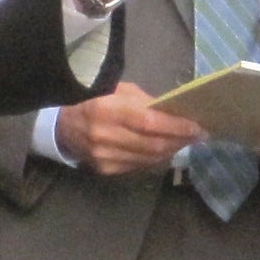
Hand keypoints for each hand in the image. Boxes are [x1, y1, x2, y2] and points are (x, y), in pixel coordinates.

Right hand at [55, 82, 206, 178]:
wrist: (63, 125)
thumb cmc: (94, 99)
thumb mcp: (117, 90)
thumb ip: (144, 102)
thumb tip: (175, 114)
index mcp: (107, 109)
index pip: (150, 123)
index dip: (176, 127)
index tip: (197, 127)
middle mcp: (105, 136)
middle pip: (153, 145)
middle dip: (179, 141)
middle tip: (197, 136)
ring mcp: (104, 156)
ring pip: (148, 159)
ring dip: (170, 151)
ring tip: (184, 141)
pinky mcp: (105, 169)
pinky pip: (138, 166)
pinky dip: (155, 158)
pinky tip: (164, 150)